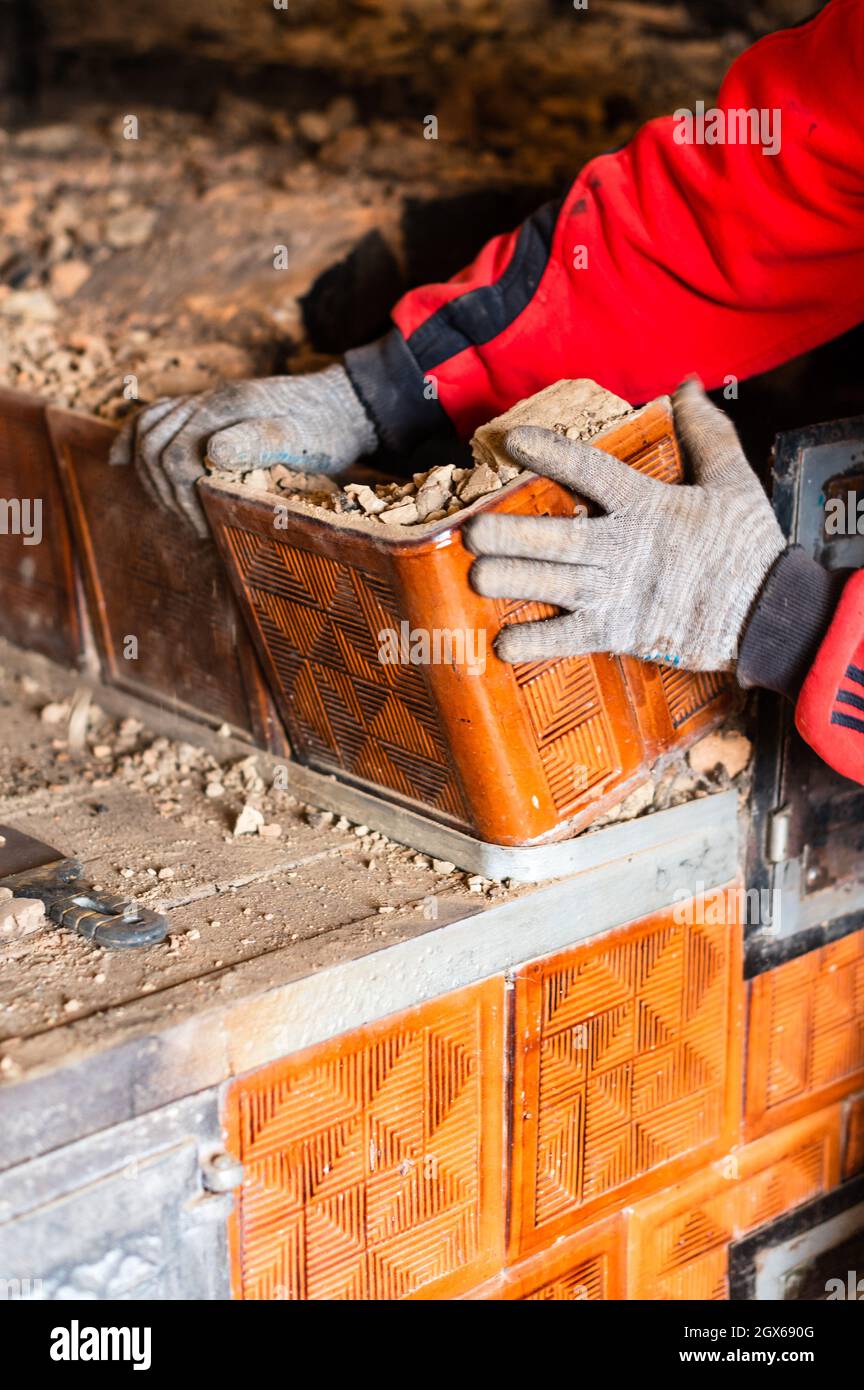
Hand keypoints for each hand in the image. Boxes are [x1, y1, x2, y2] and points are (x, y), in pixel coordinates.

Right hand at [109, 364, 376, 536]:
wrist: (344, 403)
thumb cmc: (327, 429)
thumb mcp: (304, 440)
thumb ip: (262, 441)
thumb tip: (211, 452)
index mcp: (225, 410)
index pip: (175, 456)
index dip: (183, 498)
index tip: (205, 526)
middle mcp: (208, 401)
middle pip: (154, 446)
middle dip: (166, 492)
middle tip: (195, 525)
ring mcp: (204, 403)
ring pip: (148, 432)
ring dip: (149, 473)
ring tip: (174, 508)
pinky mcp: (206, 410)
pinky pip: (155, 418)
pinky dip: (131, 440)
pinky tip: (118, 461)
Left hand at [466, 378, 784, 670]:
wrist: (767, 614)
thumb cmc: (749, 546)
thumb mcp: (733, 479)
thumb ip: (704, 432)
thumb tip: (686, 384)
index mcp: (647, 505)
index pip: (590, 470)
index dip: (550, 453)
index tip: (512, 439)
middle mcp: (623, 548)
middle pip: (555, 537)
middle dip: (508, 533)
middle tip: (472, 529)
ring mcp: (617, 593)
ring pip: (551, 585)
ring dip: (510, 580)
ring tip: (476, 576)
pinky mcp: (618, 632)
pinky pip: (567, 639)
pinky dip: (534, 642)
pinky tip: (502, 642)